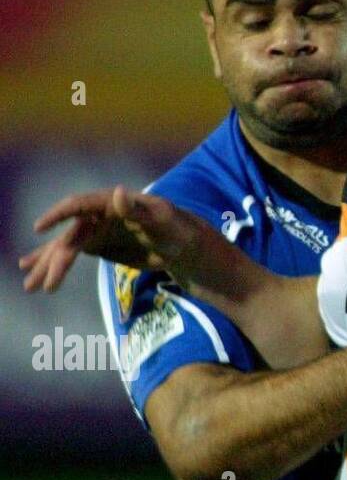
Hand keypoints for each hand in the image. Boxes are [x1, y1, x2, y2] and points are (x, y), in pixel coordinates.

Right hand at [20, 187, 205, 292]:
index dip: (58, 216)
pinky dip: (53, 264)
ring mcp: (96, 231)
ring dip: (46, 266)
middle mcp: (97, 215)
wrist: (183, 244)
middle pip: (69, 237)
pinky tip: (35, 274)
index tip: (39, 228)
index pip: (77, 206)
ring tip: (29, 286)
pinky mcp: (98, 245)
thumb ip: (138, 209)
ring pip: (65, 248)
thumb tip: (117, 193)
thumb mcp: (162, 219)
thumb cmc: (177, 228)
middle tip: (43, 285)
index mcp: (109, 203)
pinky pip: (71, 254)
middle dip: (54, 261)